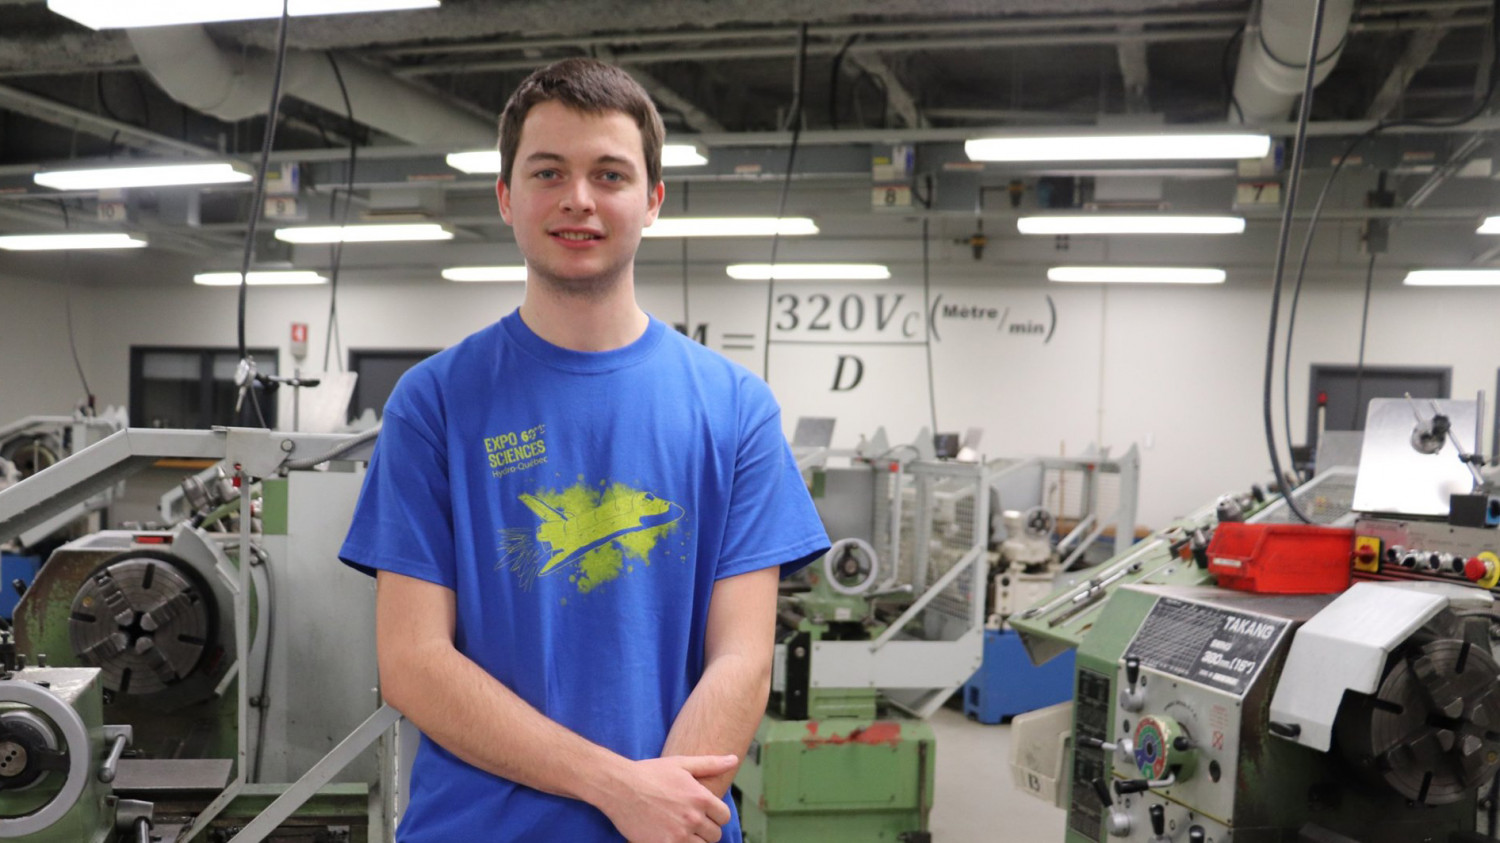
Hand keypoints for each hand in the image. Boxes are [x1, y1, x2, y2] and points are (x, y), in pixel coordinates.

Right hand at [597, 755, 736, 842]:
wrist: (619, 787)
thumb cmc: (650, 773)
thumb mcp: (681, 763)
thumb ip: (710, 764)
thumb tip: (734, 759)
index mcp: (701, 798)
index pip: (724, 817)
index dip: (716, 815)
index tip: (705, 813)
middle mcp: (693, 818)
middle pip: (715, 835)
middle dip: (706, 829)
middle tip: (690, 822)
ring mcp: (678, 835)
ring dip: (694, 840)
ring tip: (680, 830)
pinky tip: (669, 836)